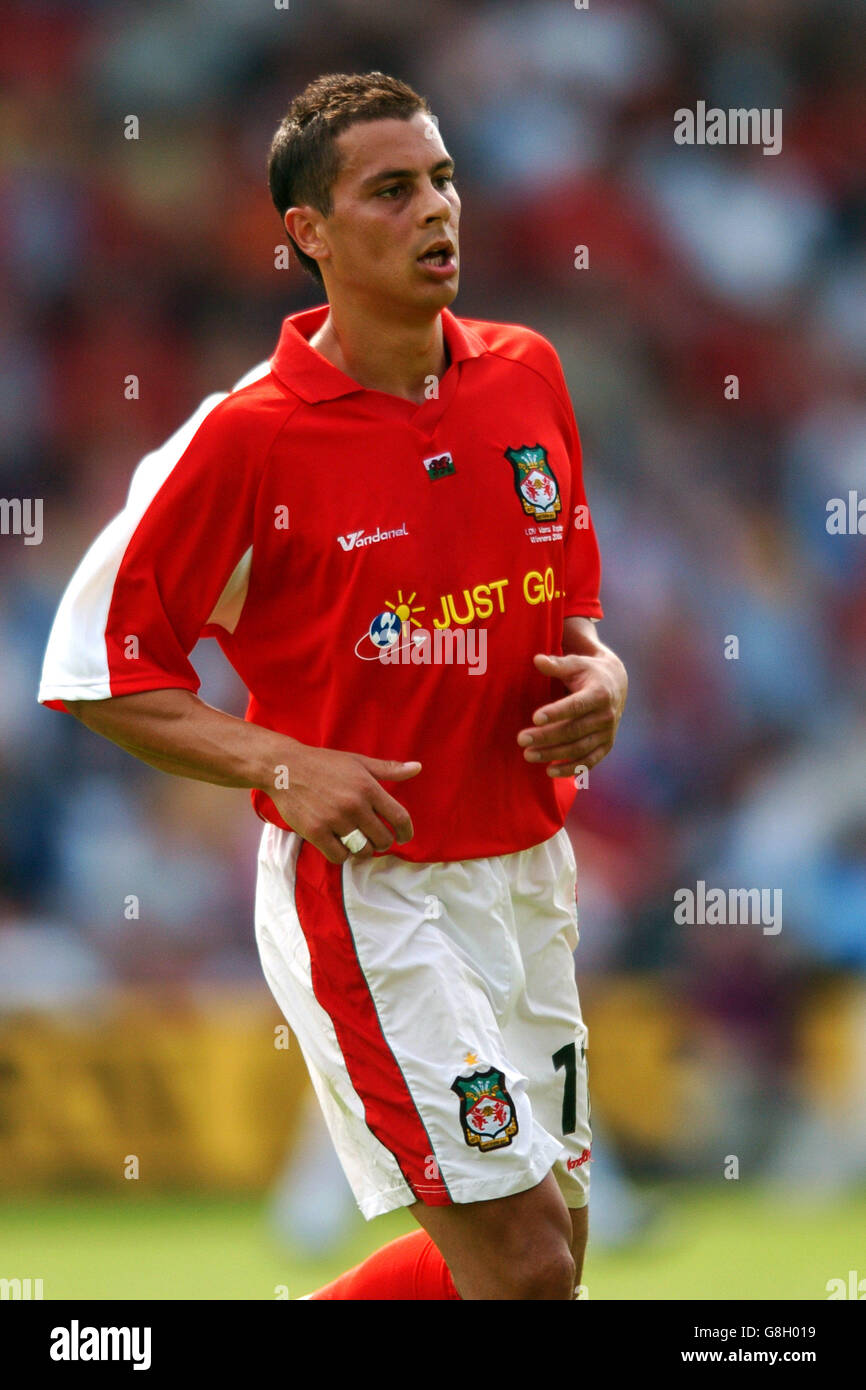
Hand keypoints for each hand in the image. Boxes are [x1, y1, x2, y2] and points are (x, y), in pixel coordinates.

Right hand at [266, 745, 421, 862]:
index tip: (404, 837)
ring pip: (362, 850)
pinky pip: (339, 856)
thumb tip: (417, 768)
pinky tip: (339, 844)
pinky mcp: (316, 832)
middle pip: (383, 839)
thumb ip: (388, 769)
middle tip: (375, 838)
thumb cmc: (324, 764)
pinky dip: (342, 854)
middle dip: (382, 842)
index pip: (399, 818)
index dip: (406, 833)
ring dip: (363, 849)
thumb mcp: (358, 762)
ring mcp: (334, 820)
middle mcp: (354, 805)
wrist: (284, 768)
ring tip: (357, 841)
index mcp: (368, 787)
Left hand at [517, 650, 626, 776]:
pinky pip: (589, 761)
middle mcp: (606, 715)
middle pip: (573, 730)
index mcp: (599, 693)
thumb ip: (556, 664)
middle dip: (546, 737)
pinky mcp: (606, 746)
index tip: (535, 718)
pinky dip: (570, 769)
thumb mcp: (574, 664)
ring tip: (528, 755)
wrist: (616, 684)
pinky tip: (549, 771)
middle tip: (521, 740)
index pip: (576, 706)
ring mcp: (607, 733)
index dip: (556, 712)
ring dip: (553, 754)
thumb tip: (537, 660)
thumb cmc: (588, 672)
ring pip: (578, 748)